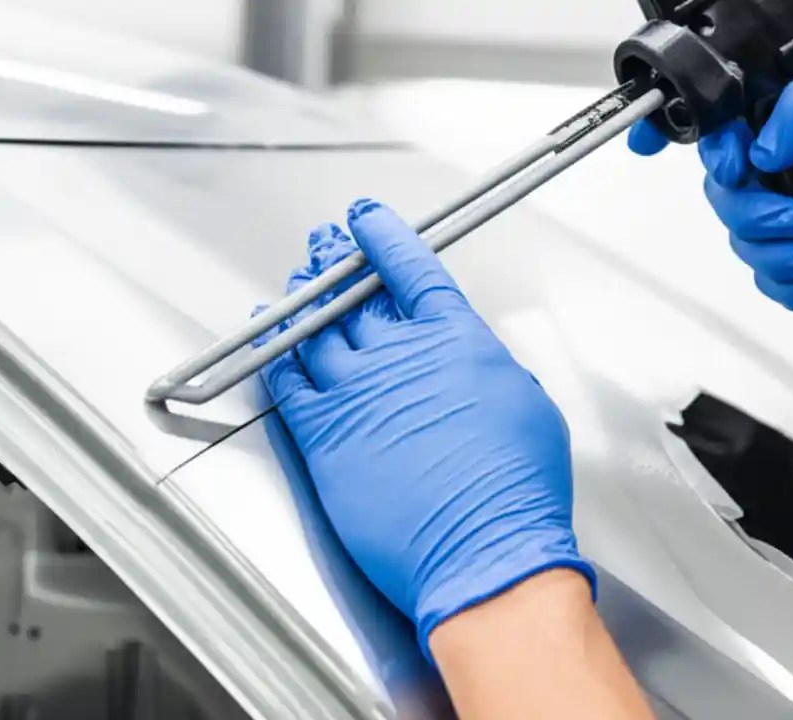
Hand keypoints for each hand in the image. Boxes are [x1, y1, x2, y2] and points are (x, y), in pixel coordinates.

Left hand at [252, 199, 594, 654]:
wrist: (482, 549)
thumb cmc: (515, 489)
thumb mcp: (524, 402)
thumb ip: (482, 364)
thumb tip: (461, 356)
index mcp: (453, 338)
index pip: (408, 268)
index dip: (382, 238)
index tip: (364, 219)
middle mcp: (398, 356)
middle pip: (354, 295)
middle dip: (334, 263)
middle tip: (321, 246)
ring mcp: (355, 392)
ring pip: (316, 328)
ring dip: (304, 298)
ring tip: (296, 281)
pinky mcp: (323, 433)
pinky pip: (286, 377)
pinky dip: (274, 348)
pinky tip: (268, 333)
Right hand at [629, 79, 792, 335]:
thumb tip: (760, 146)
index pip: (727, 136)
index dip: (721, 155)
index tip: (739, 170)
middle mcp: (786, 178)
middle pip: (724, 195)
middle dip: (754, 215)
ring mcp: (786, 226)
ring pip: (741, 244)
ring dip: (784, 255)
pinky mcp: (791, 268)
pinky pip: (764, 281)